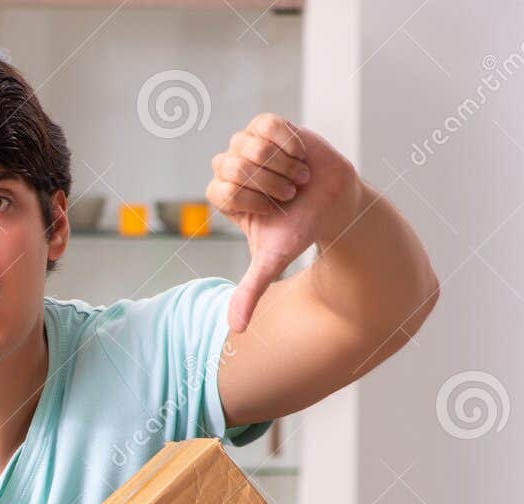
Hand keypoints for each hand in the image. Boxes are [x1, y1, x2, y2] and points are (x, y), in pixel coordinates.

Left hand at [206, 113, 361, 332]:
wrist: (334, 204)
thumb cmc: (299, 230)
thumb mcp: (273, 261)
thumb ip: (250, 290)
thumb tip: (237, 330)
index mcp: (224, 197)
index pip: (219, 188)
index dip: (251, 199)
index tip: (273, 209)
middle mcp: (231, 170)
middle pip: (233, 165)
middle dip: (268, 183)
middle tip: (288, 193)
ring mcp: (248, 146)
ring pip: (249, 145)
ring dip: (280, 165)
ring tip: (295, 177)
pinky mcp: (269, 126)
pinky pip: (266, 125)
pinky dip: (286, 143)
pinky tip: (298, 156)